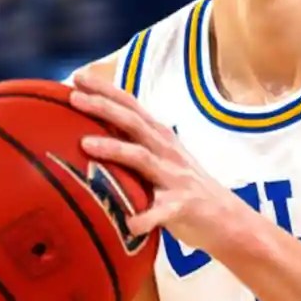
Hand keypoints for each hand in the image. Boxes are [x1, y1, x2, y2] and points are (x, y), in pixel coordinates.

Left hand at [68, 72, 253, 254]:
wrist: (226, 217)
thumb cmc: (182, 185)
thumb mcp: (161, 157)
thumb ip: (134, 143)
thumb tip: (89, 132)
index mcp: (159, 137)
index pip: (131, 105)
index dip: (106, 89)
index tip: (78, 76)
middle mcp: (166, 151)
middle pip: (133, 123)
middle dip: (104, 108)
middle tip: (74, 98)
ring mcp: (174, 178)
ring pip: (142, 159)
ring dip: (115, 149)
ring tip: (86, 144)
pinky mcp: (181, 206)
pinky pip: (159, 213)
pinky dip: (143, 218)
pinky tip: (128, 223)